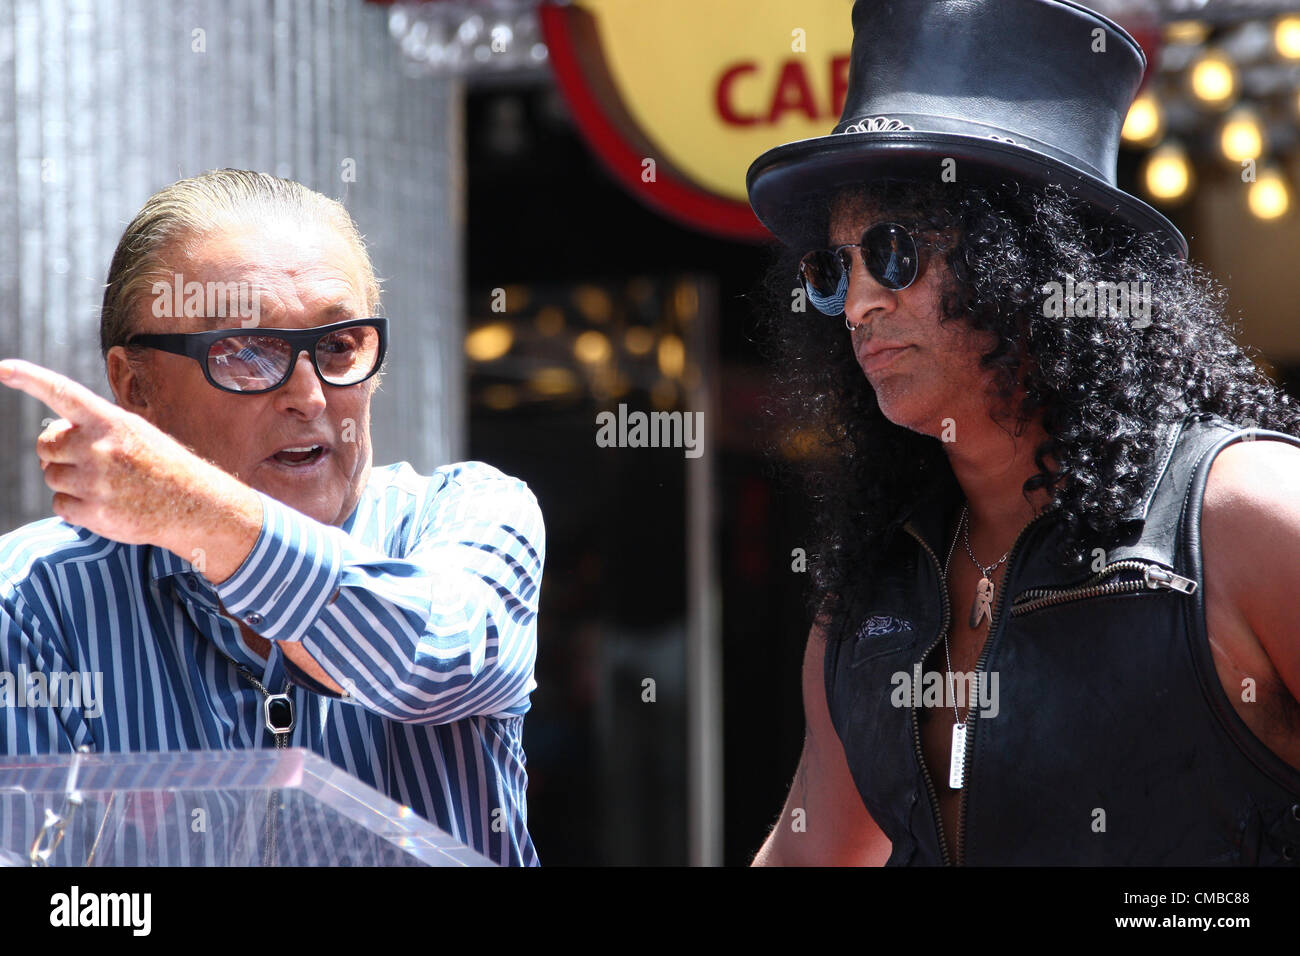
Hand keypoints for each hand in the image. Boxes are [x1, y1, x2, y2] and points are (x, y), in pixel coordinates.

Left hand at [0, 358, 253, 555]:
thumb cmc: (163, 466)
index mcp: (111, 422)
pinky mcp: (95, 514)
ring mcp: (96, 482)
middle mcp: (99, 448)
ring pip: (51, 477)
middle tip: (89, 462)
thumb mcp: (135, 434)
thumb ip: (92, 431)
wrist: (197, 506)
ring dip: (70, 482)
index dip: (29, 379)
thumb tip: (47, 445)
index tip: (2, 368)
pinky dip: (76, 507)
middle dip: (57, 453)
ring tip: (107, 486)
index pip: (62, 393)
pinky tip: (107, 505)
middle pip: (45, 445)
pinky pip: (60, 505)